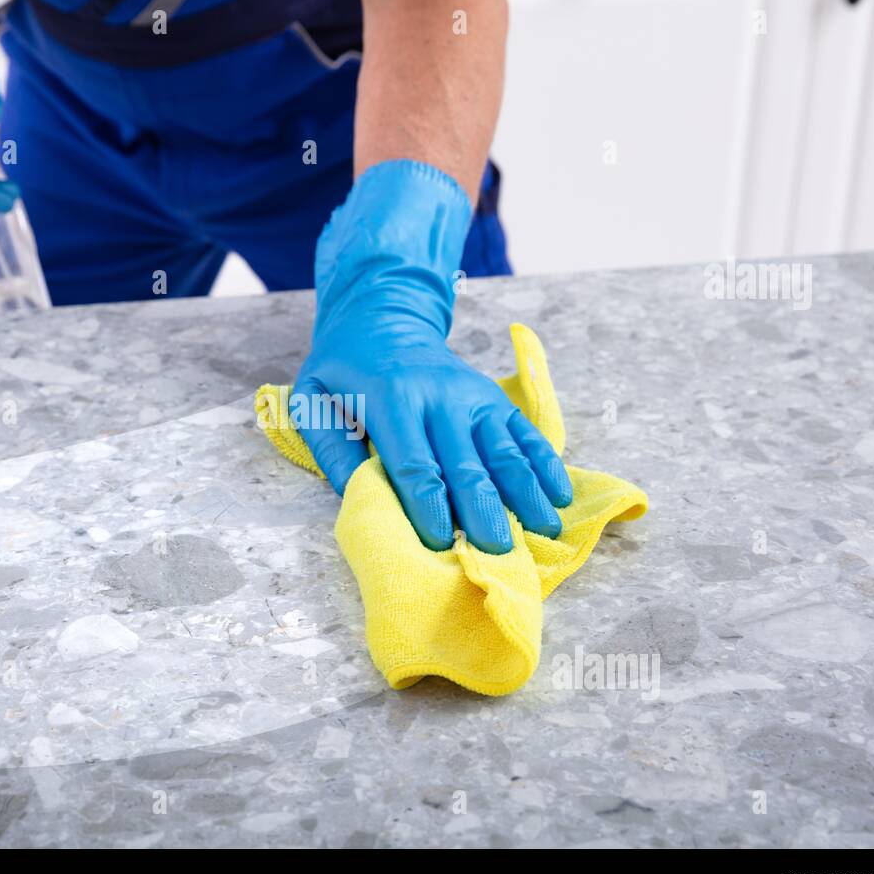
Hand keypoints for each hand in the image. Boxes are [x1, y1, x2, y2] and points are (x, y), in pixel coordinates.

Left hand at [293, 160, 571, 553]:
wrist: (382, 319)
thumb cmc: (343, 373)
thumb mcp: (313, 400)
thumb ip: (330, 448)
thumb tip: (360, 496)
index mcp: (392, 399)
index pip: (414, 464)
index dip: (428, 506)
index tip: (439, 544)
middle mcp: (441, 397)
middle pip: (466, 464)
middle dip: (484, 511)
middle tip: (497, 554)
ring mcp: (474, 397)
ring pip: (505, 451)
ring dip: (526, 495)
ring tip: (544, 534)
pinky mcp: (496, 400)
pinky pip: (525, 434)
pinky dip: (545, 465)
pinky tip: (560, 496)